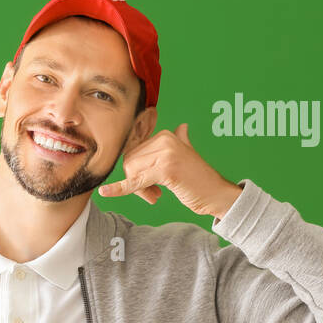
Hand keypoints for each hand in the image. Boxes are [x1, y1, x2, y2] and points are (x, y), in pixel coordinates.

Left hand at [97, 122, 242, 219]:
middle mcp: (165, 140)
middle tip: (153, 193)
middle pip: (130, 162)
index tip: (150, 183)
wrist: (217, 195)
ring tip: (156, 195)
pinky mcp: (165, 170)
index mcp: (166, 135)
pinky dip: (120, 189)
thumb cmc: (200, 179)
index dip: (137, 171)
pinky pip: (136, 181)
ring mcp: (166, 154)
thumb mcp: (188, 155)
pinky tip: (105, 192)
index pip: (134, 152)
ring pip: (132, 172)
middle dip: (136, 181)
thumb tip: (182, 127)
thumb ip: (181, 140)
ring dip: (140, 190)